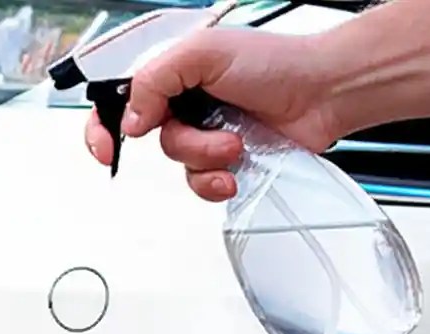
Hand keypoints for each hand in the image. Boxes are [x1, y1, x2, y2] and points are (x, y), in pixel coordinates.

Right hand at [84, 26, 342, 201]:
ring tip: (235, 141)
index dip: (104, 126)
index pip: (118, 101)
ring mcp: (204, 134)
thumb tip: (132, 119)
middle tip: (189, 134)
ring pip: (177, 163)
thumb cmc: (276, 62)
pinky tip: (236, 168)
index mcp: (171, 74)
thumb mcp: (203, 53)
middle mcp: (184, 104)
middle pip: (147, 139)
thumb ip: (155, 80)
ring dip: (205, 156)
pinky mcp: (225, 161)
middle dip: (177, 140)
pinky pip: (200, 184)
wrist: (325, 93)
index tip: (109, 146)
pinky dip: (215, 181)